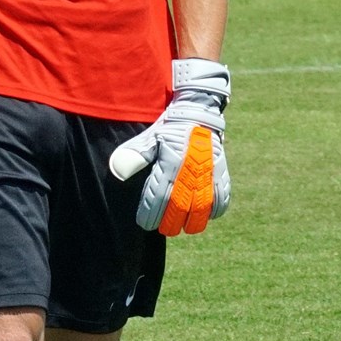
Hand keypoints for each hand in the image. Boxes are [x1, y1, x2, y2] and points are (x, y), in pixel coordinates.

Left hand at [108, 59, 229, 235]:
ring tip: (186, 227)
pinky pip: (223, 197)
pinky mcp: (222, 171)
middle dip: (171, 223)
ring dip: (194, 221)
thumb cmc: (170, 127)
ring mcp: (210, 172)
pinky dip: (216, 210)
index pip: (160, 197)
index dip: (152, 214)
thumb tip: (117, 173)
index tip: (145, 224)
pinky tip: (206, 216)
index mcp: (171, 162)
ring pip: (204, 207)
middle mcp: (192, 170)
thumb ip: (134, 155)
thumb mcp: (149, 137)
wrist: (199, 111)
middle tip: (164, 229)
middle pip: (181, 207)